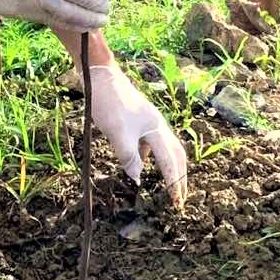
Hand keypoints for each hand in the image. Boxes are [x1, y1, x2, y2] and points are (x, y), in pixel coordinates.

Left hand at [85, 63, 187, 205]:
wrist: (100, 76)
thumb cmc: (110, 104)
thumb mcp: (117, 135)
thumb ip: (129, 158)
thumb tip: (137, 178)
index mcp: (156, 129)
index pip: (170, 161)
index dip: (174, 183)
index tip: (177, 203)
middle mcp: (157, 124)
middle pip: (176, 154)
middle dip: (180, 176)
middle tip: (180, 197)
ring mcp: (148, 120)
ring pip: (165, 147)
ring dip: (169, 165)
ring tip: (168, 183)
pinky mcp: (138, 118)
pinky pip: (150, 141)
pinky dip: (151, 155)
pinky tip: (140, 161)